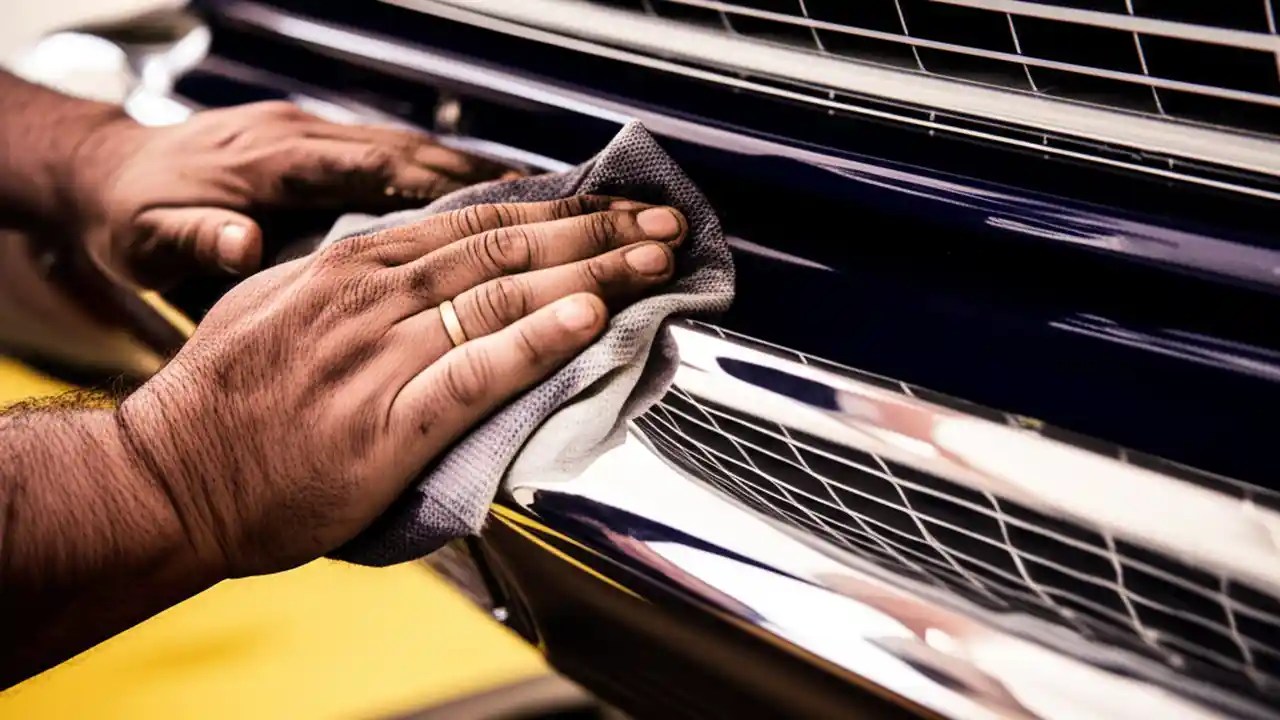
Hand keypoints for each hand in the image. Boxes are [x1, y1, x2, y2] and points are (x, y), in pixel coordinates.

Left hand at [65, 101, 513, 286]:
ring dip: (469, 174)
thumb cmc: (128, 219)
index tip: (497, 203)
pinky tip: (477, 197)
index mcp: (266, 163)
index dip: (431, 185)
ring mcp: (308, 135)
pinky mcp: (312, 145)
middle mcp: (297, 137)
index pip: (364, 167)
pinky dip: (438, 177)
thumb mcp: (149, 240)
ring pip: (405, 149)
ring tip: (535, 200)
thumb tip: (240, 241)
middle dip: (477, 175)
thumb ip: (198, 240)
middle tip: (546, 201)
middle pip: (404, 151)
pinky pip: (390, 158)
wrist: (102, 178)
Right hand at [115, 195, 686, 575]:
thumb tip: (427, 271)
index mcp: (353, 268)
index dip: (558, 212)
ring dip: (591, 276)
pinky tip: (588, 322)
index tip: (614, 209)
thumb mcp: (284, 306)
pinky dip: (539, 341)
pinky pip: (478, 372)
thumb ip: (358, 284)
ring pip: (504, 298)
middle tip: (661, 227)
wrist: (171, 477)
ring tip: (652, 264)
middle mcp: (372, 298)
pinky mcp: (387, 424)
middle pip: (506, 248)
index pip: (476, 224)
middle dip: (596, 234)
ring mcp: (380, 358)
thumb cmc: (228, 403)